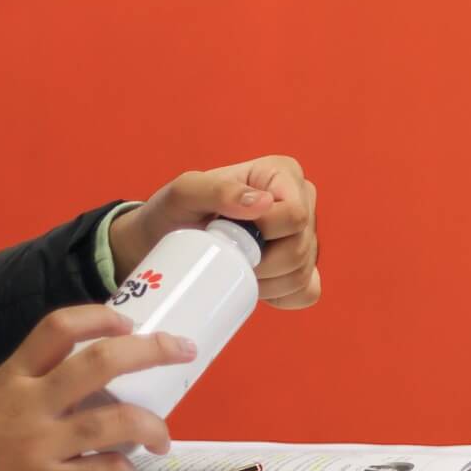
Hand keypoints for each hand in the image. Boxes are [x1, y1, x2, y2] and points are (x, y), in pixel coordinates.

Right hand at [0, 307, 190, 470]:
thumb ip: (36, 384)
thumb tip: (106, 373)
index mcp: (11, 378)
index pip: (56, 329)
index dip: (99, 317)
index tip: (130, 321)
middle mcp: (27, 406)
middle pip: (101, 364)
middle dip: (151, 350)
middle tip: (182, 349)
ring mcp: (38, 448)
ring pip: (116, 421)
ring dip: (152, 426)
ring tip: (161, 437)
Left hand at [109, 155, 320, 308]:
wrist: (164, 242)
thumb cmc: (174, 212)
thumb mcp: (185, 193)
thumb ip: (218, 190)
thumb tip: (263, 203)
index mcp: (283, 174)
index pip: (296, 214)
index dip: (265, 233)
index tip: (228, 234)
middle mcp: (302, 201)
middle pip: (300, 247)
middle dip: (261, 263)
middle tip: (226, 258)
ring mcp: (306, 236)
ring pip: (302, 273)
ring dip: (266, 283)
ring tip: (234, 270)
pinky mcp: (303, 268)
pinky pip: (306, 292)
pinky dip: (279, 296)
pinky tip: (255, 287)